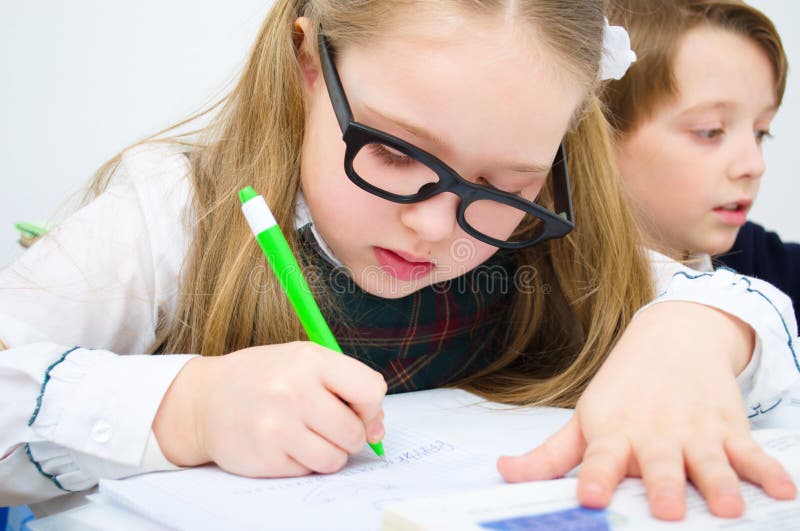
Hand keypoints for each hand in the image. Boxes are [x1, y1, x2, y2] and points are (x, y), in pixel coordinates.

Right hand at [153, 341, 386, 476]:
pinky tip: (287, 444)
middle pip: (355, 431)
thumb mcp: (303, 362)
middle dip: (351, 435)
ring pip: (336, 458)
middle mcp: (294, 390)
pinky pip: (310, 471)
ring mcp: (278, 426)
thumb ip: (345, 386)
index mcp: (310, 360)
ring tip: (309, 436)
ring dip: (330, 452)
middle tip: (330, 426)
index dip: (372, 408)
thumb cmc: (262, 378)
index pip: (370, 390)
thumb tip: (378, 428)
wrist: (204, 401)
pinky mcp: (266, 457)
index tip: (362, 412)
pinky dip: (305, 463)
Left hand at [497, 302, 796, 519]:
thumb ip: (550, 454)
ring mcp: (695, 431)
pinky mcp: (728, 428)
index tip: (592, 496)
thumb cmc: (623, 389)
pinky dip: (769, 470)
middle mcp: (654, 433)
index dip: (596, 476)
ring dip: (720, 483)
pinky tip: (784, 489)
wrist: (673, 337)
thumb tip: (503, 471)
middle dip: (663, 485)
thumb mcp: (584, 417)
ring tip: (728, 508)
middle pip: (659, 462)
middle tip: (666, 509)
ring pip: (708, 460)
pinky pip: (751, 451)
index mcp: (614, 432)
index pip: (600, 457)